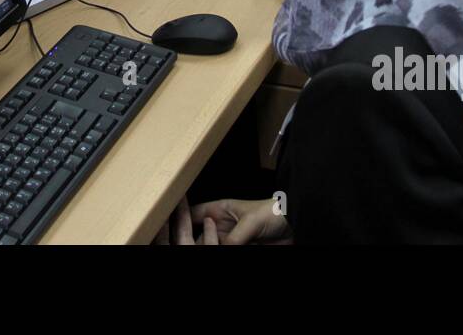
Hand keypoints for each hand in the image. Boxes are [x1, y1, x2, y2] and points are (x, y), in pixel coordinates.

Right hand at [153, 196, 290, 244]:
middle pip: (199, 237)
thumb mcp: (251, 222)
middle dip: (193, 243)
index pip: (193, 214)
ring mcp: (231, 240)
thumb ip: (234, 238)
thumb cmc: (274, 212)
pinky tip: (211, 250)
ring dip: (207, 248)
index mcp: (220, 210)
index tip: (165, 223)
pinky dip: (219, 251)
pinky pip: (225, 252)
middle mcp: (221, 226)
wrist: (296, 223)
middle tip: (181, 245)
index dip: (180, 218)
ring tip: (197, 248)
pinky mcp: (241, 250)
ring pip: (211, 248)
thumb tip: (222, 249)